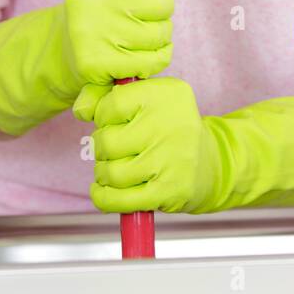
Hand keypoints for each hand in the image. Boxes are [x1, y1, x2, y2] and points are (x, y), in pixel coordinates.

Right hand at [0, 0, 179, 136]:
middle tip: (132, 12)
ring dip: (156, 35)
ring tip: (131, 33)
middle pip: (164, 3)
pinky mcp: (96, 63)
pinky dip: (153, 59)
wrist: (66, 47)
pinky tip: (136, 54)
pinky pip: (154, 59)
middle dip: (157, 10)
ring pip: (161, 33)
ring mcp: (89, 30)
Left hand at [78, 77, 293, 215]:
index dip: (103, 117)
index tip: (112, 122)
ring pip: (111, 171)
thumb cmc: (172, 129)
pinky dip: (104, 198)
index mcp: (166, 94)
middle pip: (107, 140)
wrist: (213, 163)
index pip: (112, 103)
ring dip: (104, 174)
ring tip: (113, 169)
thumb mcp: (152, 100)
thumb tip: (80, 108)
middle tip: (112, 150)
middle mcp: (171, 123)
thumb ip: (110, 96)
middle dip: (102, 148)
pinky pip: (119, 199)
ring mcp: (171, 159)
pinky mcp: (168, 190)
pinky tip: (105, 190)